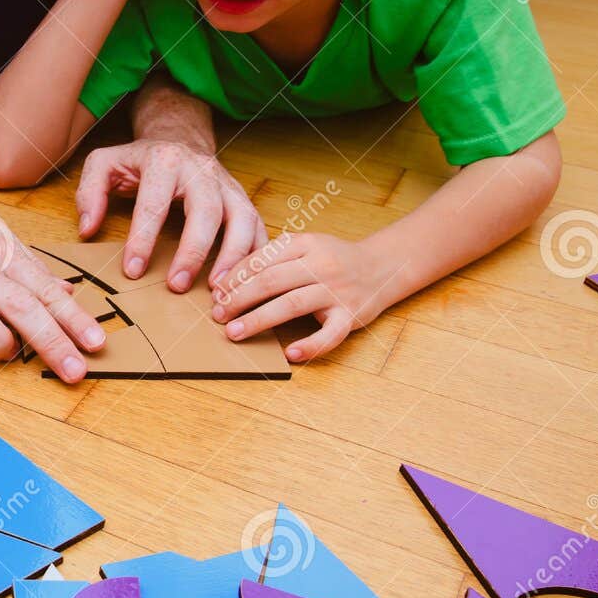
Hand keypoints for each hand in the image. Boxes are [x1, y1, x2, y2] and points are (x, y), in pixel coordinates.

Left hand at [75, 138, 265, 290]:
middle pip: (206, 211)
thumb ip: (89, 193)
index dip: (143, 238)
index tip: (133, 270)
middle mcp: (202, 170)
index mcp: (165, 160)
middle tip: (177, 286)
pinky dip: (257, 254)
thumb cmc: (139, 160)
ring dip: (233, 256)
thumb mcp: (104, 164)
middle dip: (193, 251)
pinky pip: (259, 226)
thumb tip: (88, 229)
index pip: (154, 203)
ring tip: (218, 290)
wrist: (178, 137)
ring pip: (242, 218)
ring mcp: (227, 184)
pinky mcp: (242, 198)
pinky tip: (244, 280)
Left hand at [212, 233, 389, 361]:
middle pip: (271, 281)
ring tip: (234, 332)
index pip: (262, 259)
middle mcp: (321, 265)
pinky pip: (330, 334)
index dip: (234, 276)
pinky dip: (310, 345)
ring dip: (259, 320)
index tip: (215, 292)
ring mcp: (337, 291)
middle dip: (238, 298)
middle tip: (217, 314)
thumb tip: (225, 279)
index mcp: (305, 244)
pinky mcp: (352, 316)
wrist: (383, 267)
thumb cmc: (331, 259)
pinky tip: (289, 353)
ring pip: (292, 304)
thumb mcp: (304, 246)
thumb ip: (271, 257)